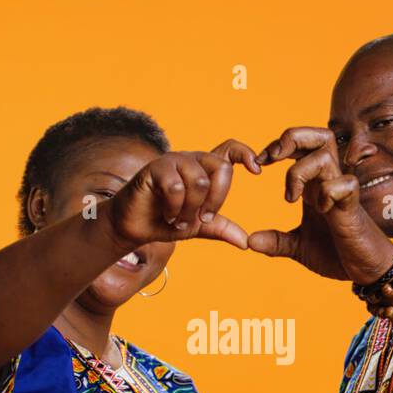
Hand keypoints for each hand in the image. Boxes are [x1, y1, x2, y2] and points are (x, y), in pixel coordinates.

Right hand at [105, 151, 248, 249]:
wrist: (135, 228)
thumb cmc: (166, 221)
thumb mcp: (199, 227)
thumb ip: (221, 228)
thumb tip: (245, 243)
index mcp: (204, 169)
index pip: (230, 149)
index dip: (246, 153)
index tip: (257, 171)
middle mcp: (191, 160)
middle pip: (220, 167)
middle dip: (216, 199)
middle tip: (202, 218)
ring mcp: (172, 162)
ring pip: (199, 181)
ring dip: (191, 209)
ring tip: (179, 219)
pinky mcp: (154, 168)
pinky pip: (176, 186)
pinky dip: (174, 207)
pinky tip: (167, 214)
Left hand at [249, 127, 392, 282]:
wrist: (365, 270)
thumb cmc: (337, 253)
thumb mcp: (299, 248)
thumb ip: (276, 242)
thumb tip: (250, 242)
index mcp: (314, 186)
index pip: (301, 146)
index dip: (278, 146)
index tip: (259, 162)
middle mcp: (328, 182)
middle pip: (319, 136)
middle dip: (293, 138)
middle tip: (273, 158)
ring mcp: (341, 193)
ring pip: (325, 157)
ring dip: (301, 171)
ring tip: (291, 198)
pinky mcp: (353, 208)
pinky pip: (345, 185)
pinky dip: (328, 193)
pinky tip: (322, 211)